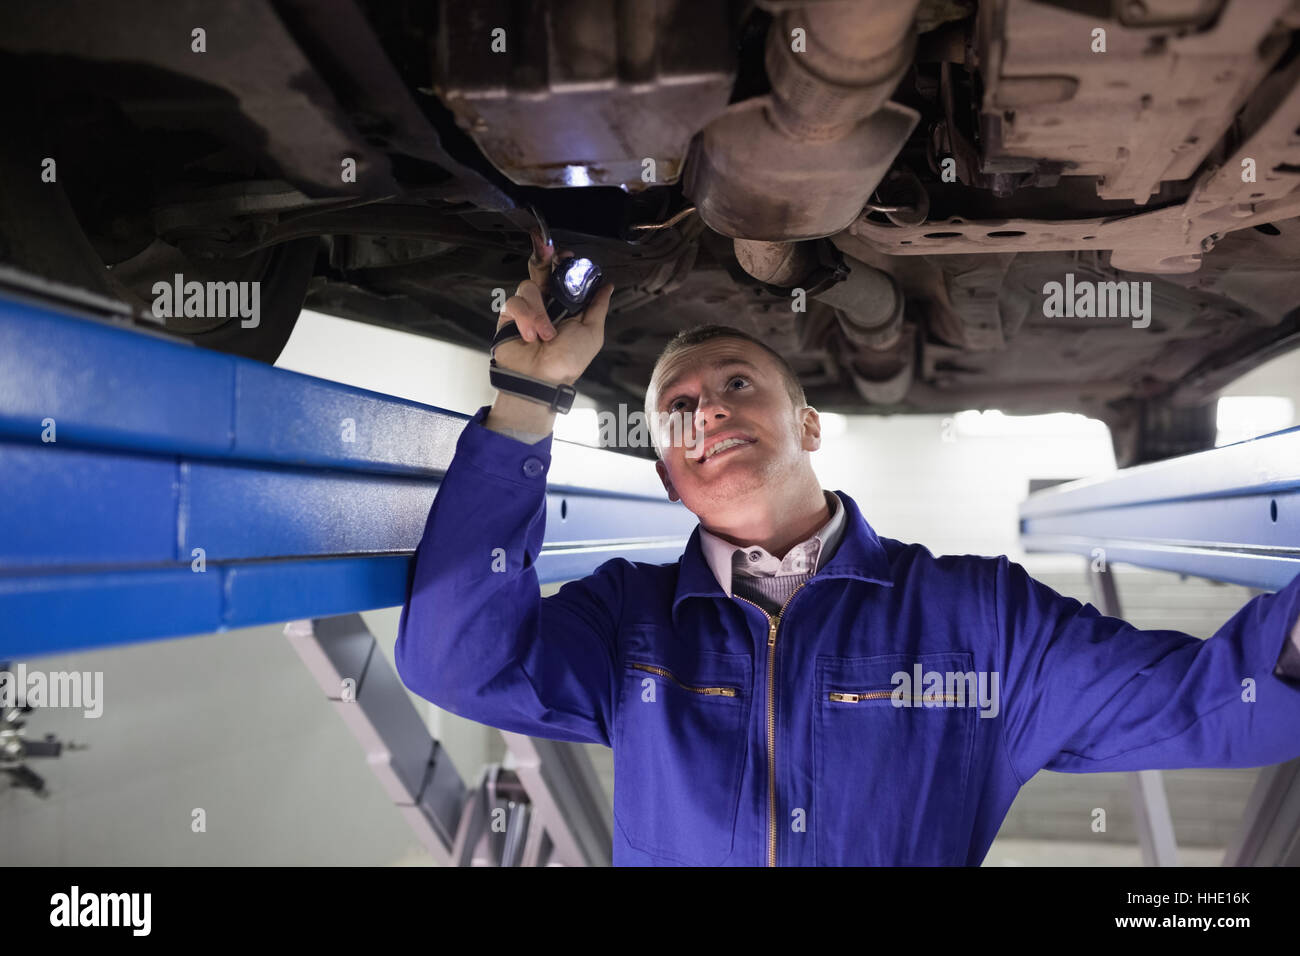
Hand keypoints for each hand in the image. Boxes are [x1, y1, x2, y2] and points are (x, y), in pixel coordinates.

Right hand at [493, 236, 612, 386]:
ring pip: (529, 286)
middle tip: (547, 252)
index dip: (565, 262)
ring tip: (545, 334)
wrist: (541, 379)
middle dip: (544, 257)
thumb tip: (607, 286)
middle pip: (542, 269)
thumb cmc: (567, 362)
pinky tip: (530, 335)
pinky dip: (525, 318)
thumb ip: (598, 307)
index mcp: (567, 305)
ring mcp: (527, 308)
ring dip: (539, 311)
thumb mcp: (592, 333)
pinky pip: (514, 302)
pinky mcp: (509, 315)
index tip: (568, 256)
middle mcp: (546, 303)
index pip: (564, 275)